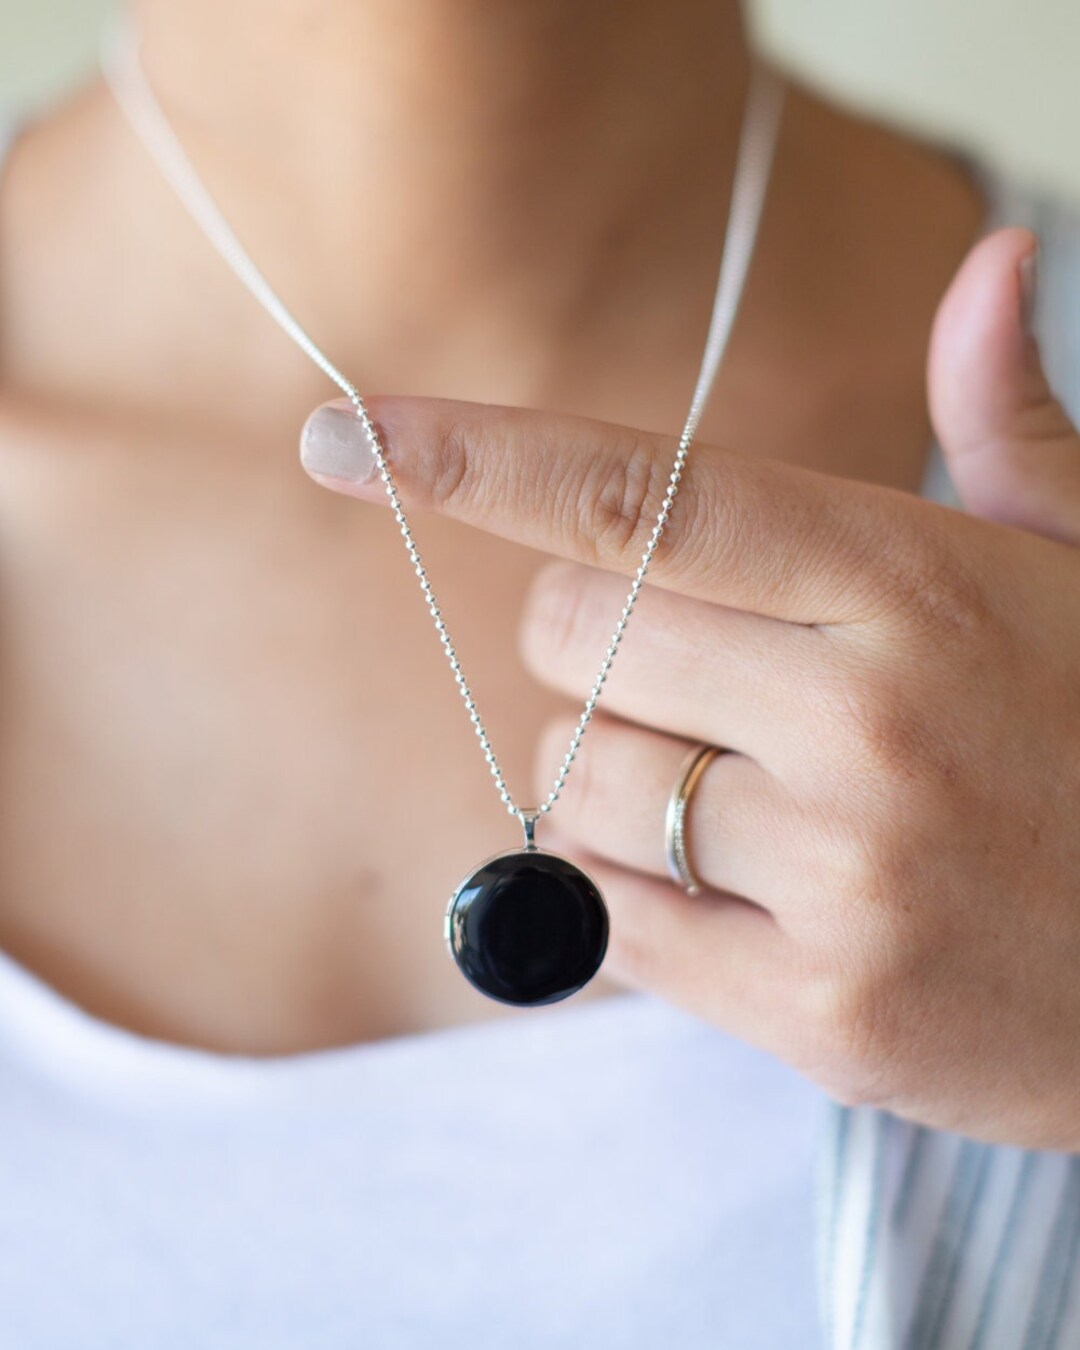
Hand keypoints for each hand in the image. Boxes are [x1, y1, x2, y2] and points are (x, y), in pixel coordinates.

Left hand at [299, 228, 1079, 1150]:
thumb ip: (1009, 421)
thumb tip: (992, 265)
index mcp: (912, 579)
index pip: (642, 498)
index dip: (474, 458)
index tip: (348, 434)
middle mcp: (868, 716)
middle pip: (575, 636)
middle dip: (599, 647)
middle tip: (703, 677)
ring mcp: (846, 873)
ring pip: (578, 783)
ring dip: (618, 778)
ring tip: (746, 798)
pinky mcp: (823, 1009)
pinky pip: (612, 923)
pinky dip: (632, 895)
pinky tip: (737, 894)